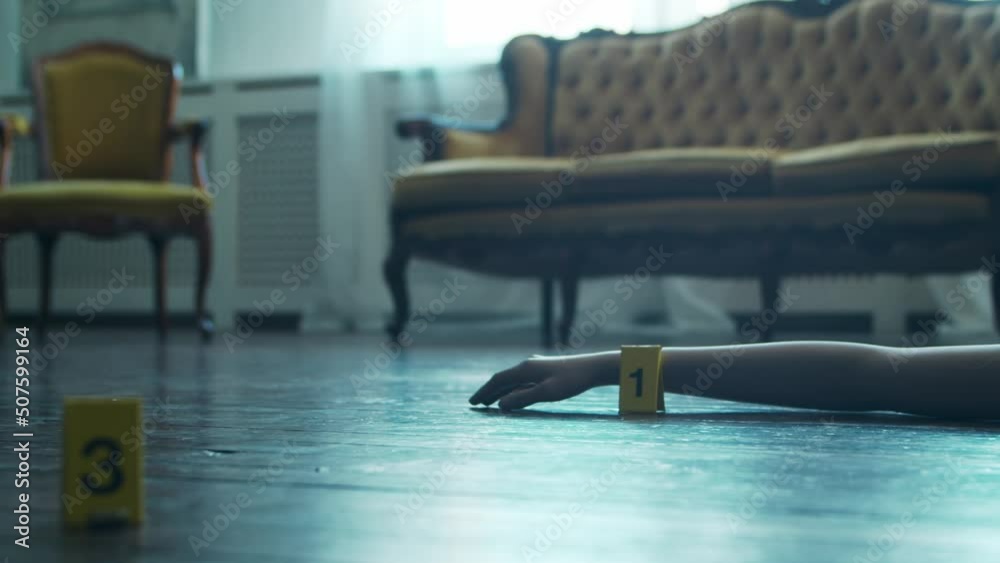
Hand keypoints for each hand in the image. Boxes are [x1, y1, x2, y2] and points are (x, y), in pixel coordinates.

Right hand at [468, 354, 609, 410]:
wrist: (592, 369)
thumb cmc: (570, 382)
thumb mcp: (546, 393)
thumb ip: (522, 398)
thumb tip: (501, 404)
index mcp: (525, 369)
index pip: (498, 381)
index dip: (484, 392)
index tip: (472, 403)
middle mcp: (527, 366)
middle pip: (503, 379)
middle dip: (489, 392)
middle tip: (477, 404)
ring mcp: (535, 367)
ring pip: (512, 380)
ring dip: (501, 391)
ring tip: (490, 402)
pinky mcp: (544, 371)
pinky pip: (522, 381)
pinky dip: (513, 389)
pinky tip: (513, 396)